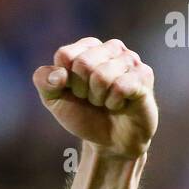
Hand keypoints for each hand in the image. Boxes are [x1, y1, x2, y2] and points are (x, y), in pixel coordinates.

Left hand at [33, 37, 156, 159]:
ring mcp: (130, 59)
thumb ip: (44, 81)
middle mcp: (111, 48)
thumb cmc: (83, 114)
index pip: (65, 55)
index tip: (74, 91)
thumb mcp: (54, 100)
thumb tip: (59, 74)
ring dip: (99, 98)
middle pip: (83, 63)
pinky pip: (120, 87)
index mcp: (87, 47)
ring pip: (102, 76)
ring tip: (107, 101)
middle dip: (83, 90)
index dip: (65, 81)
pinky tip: (120, 104)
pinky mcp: (144, 75)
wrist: (110, 141)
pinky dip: (114, 103)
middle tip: (92, 98)